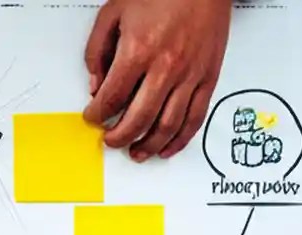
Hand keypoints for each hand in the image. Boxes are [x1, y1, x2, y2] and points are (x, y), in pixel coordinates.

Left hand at [82, 0, 230, 160]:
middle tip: (110, 140)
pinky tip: (167, 148)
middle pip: (138, 119)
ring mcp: (190, 75)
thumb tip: (95, 84)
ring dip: (148, 145)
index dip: (97, 115)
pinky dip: (180, 139)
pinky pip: (194, 118)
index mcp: (138, 51)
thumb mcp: (114, 12)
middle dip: (119, 136)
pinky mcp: (208, 78)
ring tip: (136, 152)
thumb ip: (98, 50)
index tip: (93, 118)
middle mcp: (165, 68)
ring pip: (167, 126)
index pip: (111, 98)